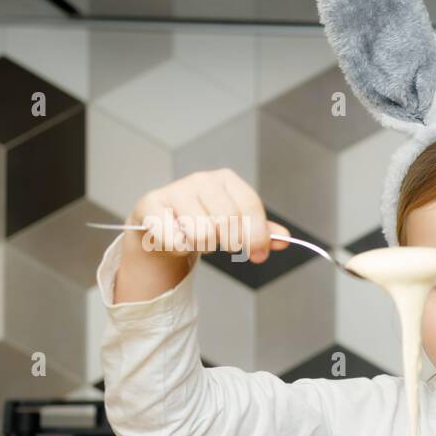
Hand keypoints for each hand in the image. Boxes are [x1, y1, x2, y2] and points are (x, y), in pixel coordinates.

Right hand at [113, 169, 290, 303]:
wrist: (164, 227)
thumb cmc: (205, 223)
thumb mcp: (237, 225)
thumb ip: (262, 232)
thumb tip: (285, 240)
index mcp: (226, 179)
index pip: (250, 206)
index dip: (258, 235)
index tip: (259, 255)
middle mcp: (201, 179)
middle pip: (227, 221)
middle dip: (231, 243)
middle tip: (224, 246)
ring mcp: (175, 190)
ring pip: (202, 233)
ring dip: (204, 246)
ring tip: (198, 240)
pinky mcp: (151, 205)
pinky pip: (176, 240)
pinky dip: (180, 248)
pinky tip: (177, 239)